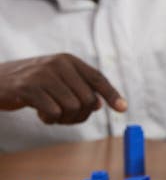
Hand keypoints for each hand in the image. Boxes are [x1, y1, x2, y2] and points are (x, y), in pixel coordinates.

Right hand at [0, 54, 126, 123]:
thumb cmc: (31, 83)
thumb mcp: (57, 79)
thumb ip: (79, 88)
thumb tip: (99, 104)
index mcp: (68, 60)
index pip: (97, 78)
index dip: (112, 94)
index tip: (123, 109)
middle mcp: (58, 64)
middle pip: (88, 99)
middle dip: (81, 115)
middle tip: (67, 117)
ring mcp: (43, 74)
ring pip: (73, 107)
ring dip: (64, 118)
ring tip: (51, 113)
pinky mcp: (28, 88)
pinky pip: (54, 113)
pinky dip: (50, 119)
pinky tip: (40, 113)